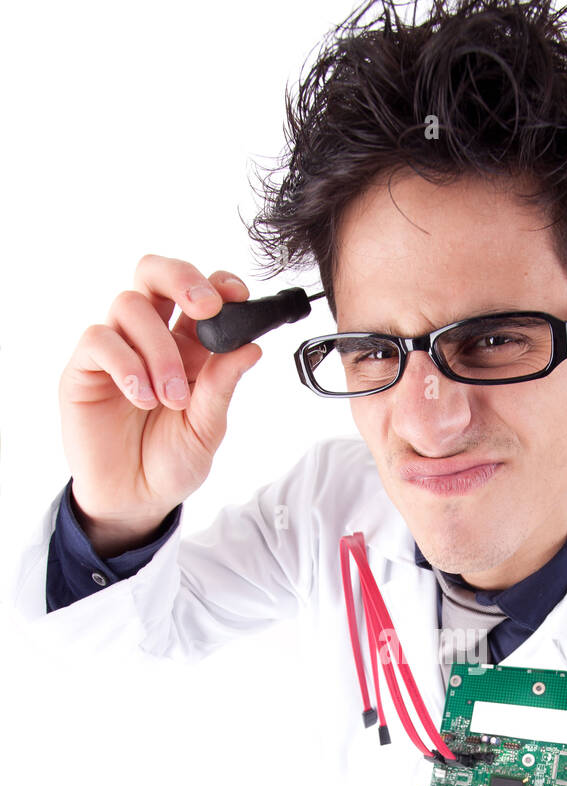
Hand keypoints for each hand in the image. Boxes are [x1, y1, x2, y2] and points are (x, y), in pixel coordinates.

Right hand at [58, 254, 262, 555]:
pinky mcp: (85, 368)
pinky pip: (100, 340)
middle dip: (182, 278)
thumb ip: (222, 387)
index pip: (199, 294)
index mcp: (189, 347)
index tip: (238, 296)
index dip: (217, 284)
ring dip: (160, 350)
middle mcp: (151, 339)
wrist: (134, 500)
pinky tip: (142, 398)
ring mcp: (116, 349)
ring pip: (130, 306)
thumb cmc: (170, 462)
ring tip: (170, 399)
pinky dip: (126, 365)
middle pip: (155, 274)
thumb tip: (251, 347)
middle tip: (205, 308)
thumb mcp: (207, 429)